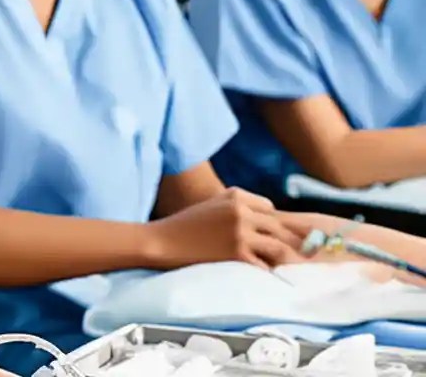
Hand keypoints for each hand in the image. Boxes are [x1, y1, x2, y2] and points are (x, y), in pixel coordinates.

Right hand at [148, 188, 301, 269]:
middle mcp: (242, 212)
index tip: (277, 236)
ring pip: (279, 246)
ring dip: (285, 258)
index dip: (273, 224)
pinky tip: (268, 277)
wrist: (162, 241)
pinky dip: (268, 272)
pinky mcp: (237, 253)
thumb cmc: (186, 225)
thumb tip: (271, 219)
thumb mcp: (213, 204)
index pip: (270, 209)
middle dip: (293, 241)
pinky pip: (265, 265)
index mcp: (236, 196)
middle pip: (280, 227)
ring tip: (291, 267)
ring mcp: (240, 233)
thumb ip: (240, 205)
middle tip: (309, 252)